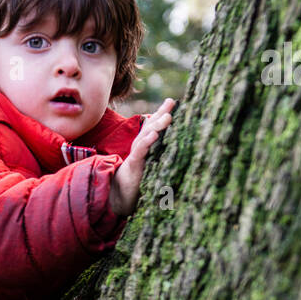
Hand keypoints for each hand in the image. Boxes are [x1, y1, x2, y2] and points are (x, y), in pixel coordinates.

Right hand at [108, 97, 175, 217]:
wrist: (120, 198)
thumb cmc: (138, 183)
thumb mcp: (152, 167)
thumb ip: (161, 158)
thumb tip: (180, 151)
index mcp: (145, 147)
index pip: (154, 126)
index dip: (161, 113)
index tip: (172, 101)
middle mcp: (140, 148)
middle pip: (150, 127)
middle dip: (161, 114)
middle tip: (171, 102)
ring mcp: (136, 156)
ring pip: (146, 137)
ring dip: (157, 125)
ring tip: (167, 116)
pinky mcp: (133, 166)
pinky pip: (140, 152)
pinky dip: (147, 143)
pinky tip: (155, 135)